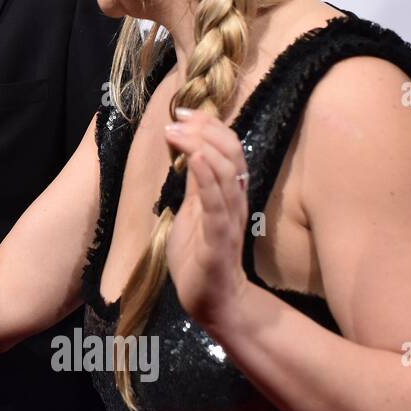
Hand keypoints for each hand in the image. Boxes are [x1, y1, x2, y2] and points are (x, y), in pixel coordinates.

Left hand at [164, 107, 250, 326]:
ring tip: (177, 131)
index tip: (184, 111)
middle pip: (231, 154)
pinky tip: (192, 159)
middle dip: (205, 129)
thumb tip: (186, 150)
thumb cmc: (199, 255)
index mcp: (227, 193)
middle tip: (177, 117)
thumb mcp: (191, 211)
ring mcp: (228, 220)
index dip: (210, 125)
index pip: (228, 148)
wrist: (213, 300)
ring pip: (226, 174)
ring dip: (201, 147)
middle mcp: (233, 202)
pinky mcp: (219, 241)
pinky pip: (216, 206)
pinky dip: (205, 179)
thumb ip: (193, 184)